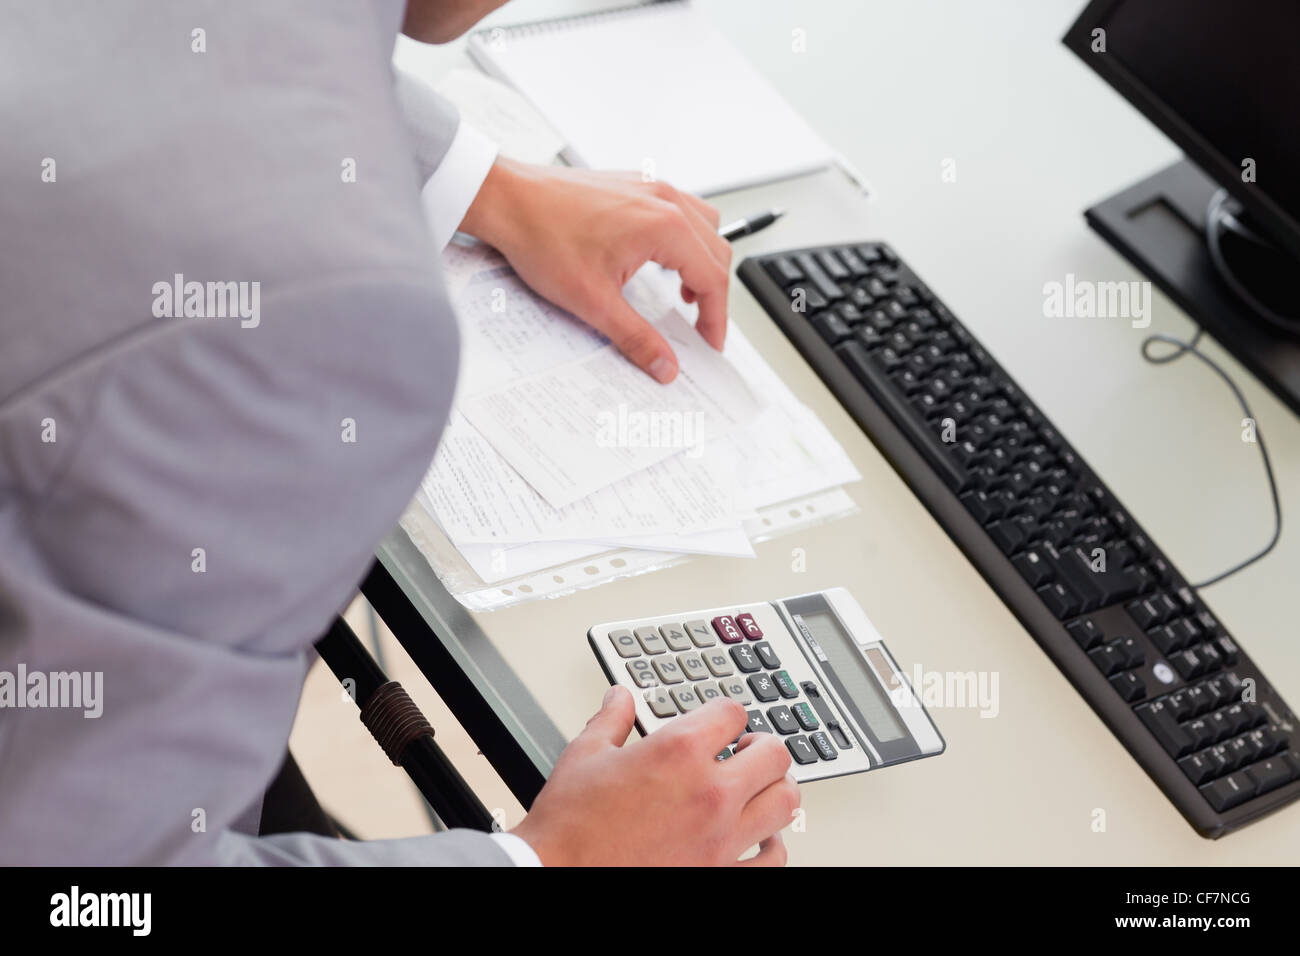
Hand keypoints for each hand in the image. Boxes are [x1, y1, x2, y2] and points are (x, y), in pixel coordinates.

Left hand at [459, 158, 731, 382]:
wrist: (506, 200)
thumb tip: (665, 365)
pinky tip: (660, 260)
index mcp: (665, 226)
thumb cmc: (542, 236)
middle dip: (714, 293)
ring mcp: (650, 187)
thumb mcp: (593, 302)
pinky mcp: (634, 184)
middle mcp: (665, 199)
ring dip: (702, 262)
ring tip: (684, 294)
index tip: (710, 343)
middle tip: (701, 327)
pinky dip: (683, 240)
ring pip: (704, 226)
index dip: (717, 318)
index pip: (714, 278)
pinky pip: (679, 210)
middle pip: (716, 251)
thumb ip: (637, 338)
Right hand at [509, 686, 797, 865]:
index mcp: (678, 751)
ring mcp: (721, 837)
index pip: (732, 712)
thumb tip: (619, 697)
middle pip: (774, 753)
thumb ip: (611, 719)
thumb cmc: (570, 825)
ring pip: (784, 802)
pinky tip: (760, 837)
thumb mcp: (585, 755)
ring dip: (775, 789)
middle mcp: (710, 791)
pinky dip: (772, 845)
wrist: (559, 875)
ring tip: (758, 786)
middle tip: (746, 748)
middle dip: (761, 745)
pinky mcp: (720, 874)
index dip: (725, 712)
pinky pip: (772, 859)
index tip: (719, 722)